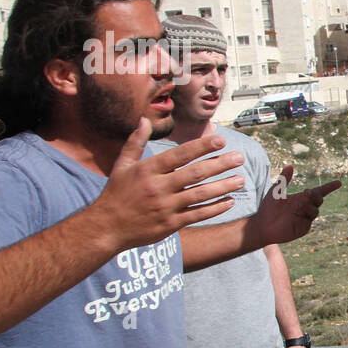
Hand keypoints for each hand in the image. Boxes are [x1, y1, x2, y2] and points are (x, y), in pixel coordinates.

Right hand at [93, 118, 244, 251]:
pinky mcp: (171, 224)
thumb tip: (143, 120)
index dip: (201, 147)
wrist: (106, 228)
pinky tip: (230, 201)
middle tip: (240, 158)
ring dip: (223, 187)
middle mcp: (158, 188)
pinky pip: (198, 215)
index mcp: (148, 170)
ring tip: (241, 179)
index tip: (221, 141)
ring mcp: (166, 207)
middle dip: (219, 164)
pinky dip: (215, 208)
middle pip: (195, 174)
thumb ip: (135, 142)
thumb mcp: (122, 166)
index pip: (179, 155)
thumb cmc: (116, 194)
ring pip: (200, 195)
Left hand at [253, 163, 341, 245]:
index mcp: (302, 198)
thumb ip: (284, 179)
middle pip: (319, 200)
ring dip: (308, 206)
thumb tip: (289, 164)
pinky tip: (295, 214)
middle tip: (306, 193)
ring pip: (315, 211)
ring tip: (297, 205)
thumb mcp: (276, 191)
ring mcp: (305, 219)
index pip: (320, 192)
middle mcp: (306, 207)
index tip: (339, 183)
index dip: (330, 187)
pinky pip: (308, 221)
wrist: (262, 225)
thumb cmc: (268, 208)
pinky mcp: (303, 228)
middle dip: (315, 195)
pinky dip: (304, 216)